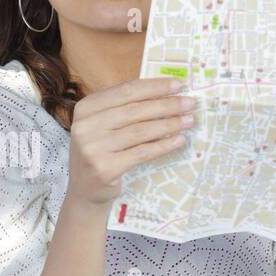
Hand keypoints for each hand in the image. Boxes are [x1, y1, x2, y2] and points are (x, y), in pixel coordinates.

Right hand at [67, 76, 192, 206]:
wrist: (85, 190)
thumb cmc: (101, 152)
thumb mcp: (104, 125)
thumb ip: (126, 109)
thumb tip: (166, 93)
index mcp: (86, 108)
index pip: (126, 91)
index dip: (155, 86)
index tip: (178, 84)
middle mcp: (85, 126)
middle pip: (135, 110)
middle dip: (167, 105)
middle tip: (190, 103)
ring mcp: (93, 148)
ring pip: (140, 131)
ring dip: (169, 124)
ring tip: (189, 121)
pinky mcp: (105, 168)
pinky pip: (142, 152)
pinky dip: (163, 145)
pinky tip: (179, 140)